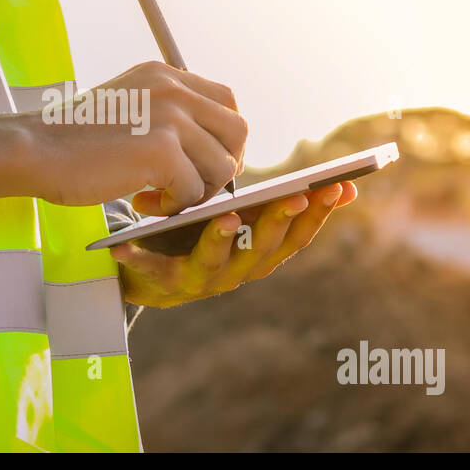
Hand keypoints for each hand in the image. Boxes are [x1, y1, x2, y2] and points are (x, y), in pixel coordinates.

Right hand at [28, 61, 246, 213]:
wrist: (34, 149)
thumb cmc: (74, 138)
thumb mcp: (127, 104)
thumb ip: (165, 112)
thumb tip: (209, 144)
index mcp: (165, 75)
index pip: (226, 101)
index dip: (222, 138)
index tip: (198, 162)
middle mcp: (173, 88)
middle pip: (237, 130)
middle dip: (223, 166)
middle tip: (191, 186)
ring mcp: (170, 118)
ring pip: (221, 166)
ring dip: (197, 191)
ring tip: (158, 197)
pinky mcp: (162, 151)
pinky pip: (194, 191)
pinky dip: (173, 206)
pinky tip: (141, 202)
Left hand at [114, 181, 356, 307]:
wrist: (153, 276)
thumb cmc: (205, 236)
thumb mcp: (248, 220)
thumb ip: (284, 204)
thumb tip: (347, 186)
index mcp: (259, 254)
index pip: (298, 236)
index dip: (321, 213)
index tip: (340, 186)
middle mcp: (237, 272)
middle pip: (263, 249)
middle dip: (281, 221)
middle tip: (295, 194)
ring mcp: (202, 280)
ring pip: (217, 261)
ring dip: (223, 238)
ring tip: (225, 216)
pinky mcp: (164, 283)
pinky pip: (151, 270)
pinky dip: (138, 259)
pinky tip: (122, 246)